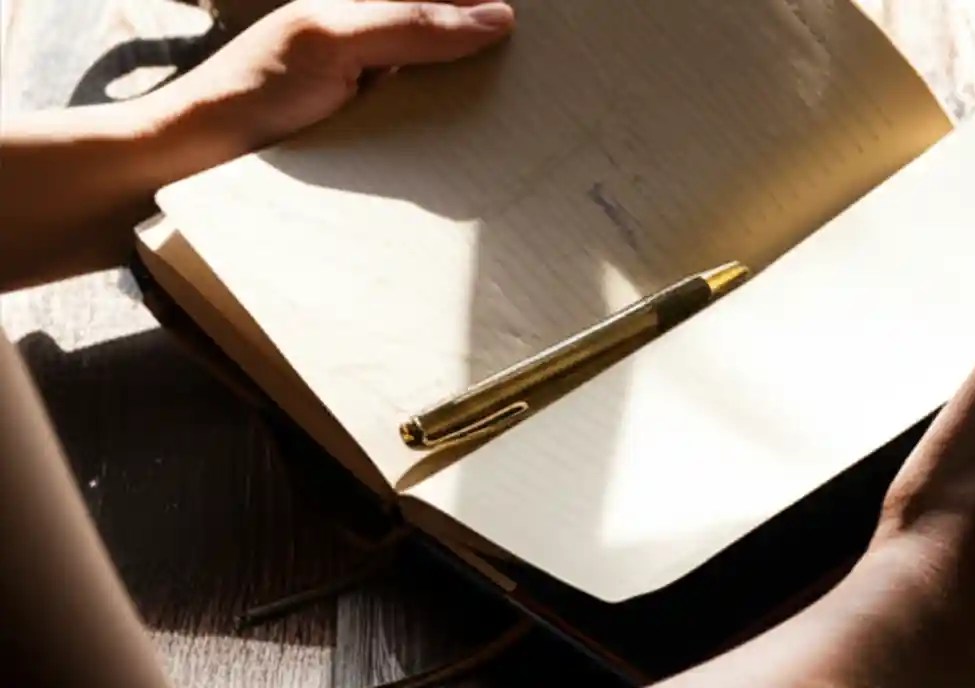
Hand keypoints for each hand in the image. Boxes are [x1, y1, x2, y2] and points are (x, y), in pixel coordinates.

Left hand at [144, 0, 514, 163]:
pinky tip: (489, 151)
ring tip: (537, 111)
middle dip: (498, 48)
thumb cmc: (252, 89)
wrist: (198, 162)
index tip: (541, 25)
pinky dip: (463, 137)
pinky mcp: (381, 140)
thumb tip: (496, 16)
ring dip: (487, 97)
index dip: (488, 4)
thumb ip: (409, 23)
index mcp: (368, 5)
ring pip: (452, 85)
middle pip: (455, 36)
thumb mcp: (331, 40)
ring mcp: (381, 93)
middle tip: (555, 69)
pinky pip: (435, 131)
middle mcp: (379, 43)